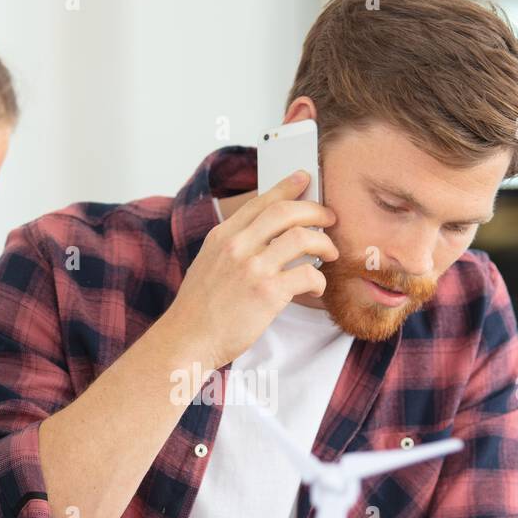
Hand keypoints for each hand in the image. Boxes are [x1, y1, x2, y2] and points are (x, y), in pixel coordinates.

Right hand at [163, 169, 337, 369]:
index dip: (287, 187)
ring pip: (301, 238)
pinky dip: (319, 280)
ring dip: (324, 243)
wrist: (187, 339)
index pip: (260, 201)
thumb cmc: (199, 308)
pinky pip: (307, 274)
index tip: (305, 178)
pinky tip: (316, 287)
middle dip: (315, 211)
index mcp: (222, 236)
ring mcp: (252, 268)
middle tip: (330, 219)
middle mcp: (237, 246)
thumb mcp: (208, 263)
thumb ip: (233, 246)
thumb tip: (263, 235)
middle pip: (286, 212)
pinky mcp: (267, 293)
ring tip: (330, 253)